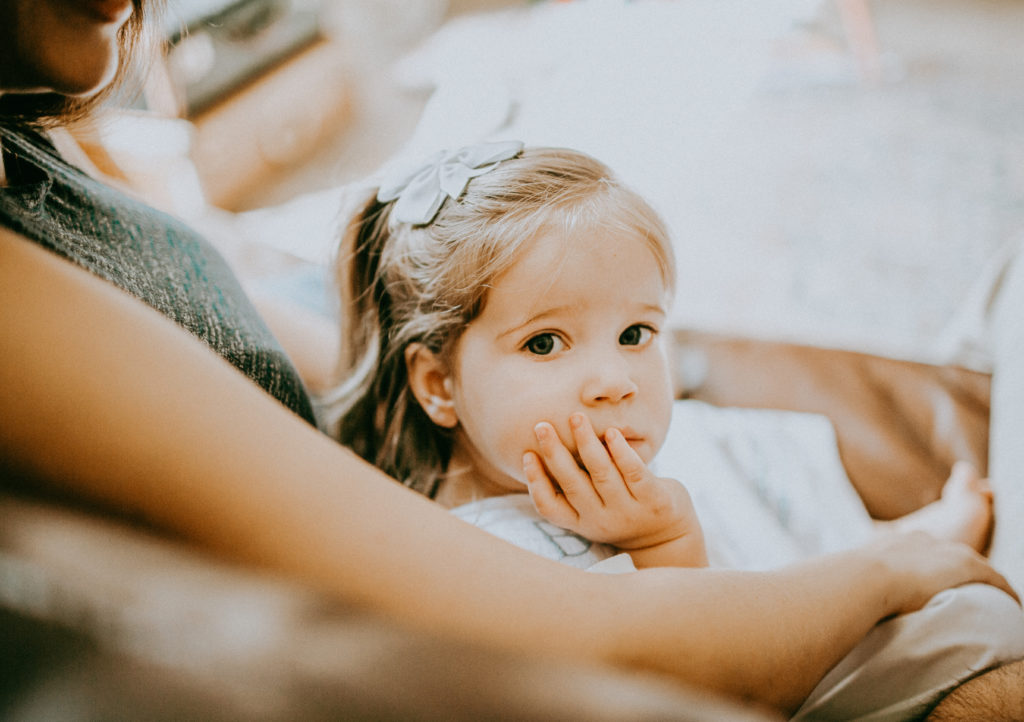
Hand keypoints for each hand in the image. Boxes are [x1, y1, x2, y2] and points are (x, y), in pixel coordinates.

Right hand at [522, 412, 706, 567]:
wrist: (668, 538)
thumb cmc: (621, 512)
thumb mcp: (593, 510)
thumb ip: (574, 488)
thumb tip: (545, 449)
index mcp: (581, 522)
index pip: (550, 507)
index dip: (536, 482)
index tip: (527, 455)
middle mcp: (601, 520)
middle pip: (573, 484)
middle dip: (555, 453)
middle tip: (542, 426)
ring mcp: (628, 511)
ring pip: (602, 474)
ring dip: (587, 443)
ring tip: (576, 418)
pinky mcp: (654, 501)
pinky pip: (635, 473)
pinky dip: (622, 452)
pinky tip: (612, 433)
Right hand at [865, 531, 1018, 614]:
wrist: (866, 576)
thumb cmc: (854, 582)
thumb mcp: (856, 574)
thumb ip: (861, 579)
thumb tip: (848, 593)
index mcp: (900, 542)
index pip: (927, 553)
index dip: (935, 569)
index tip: (936, 584)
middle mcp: (926, 539)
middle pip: (954, 556)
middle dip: (962, 573)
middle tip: (968, 593)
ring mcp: (947, 551)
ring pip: (977, 566)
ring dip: (986, 582)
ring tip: (992, 601)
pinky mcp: (967, 566)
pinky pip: (996, 579)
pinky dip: (1005, 592)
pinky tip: (1012, 605)